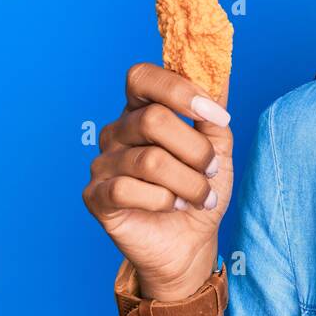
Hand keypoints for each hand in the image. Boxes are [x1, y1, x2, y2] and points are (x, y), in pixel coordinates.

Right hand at [83, 62, 233, 300]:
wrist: (192, 241)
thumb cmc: (202, 188)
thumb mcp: (218, 147)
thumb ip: (214, 113)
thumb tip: (221, 74)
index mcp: (143, 110)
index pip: (142, 76)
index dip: (179, 90)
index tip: (216, 116)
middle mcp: (117, 131)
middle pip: (153, 120)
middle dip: (196, 150)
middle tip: (212, 170)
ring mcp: (102, 163)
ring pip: (149, 160)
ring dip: (189, 182)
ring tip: (201, 196)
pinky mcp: (95, 196)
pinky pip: (127, 189)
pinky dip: (163, 201)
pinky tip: (174, 207)